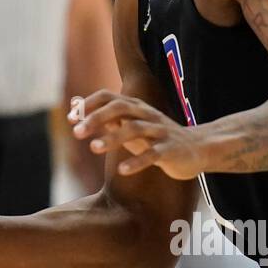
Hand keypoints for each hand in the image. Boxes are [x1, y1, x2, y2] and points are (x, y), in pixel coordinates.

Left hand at [69, 90, 208, 179]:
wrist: (197, 149)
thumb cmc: (156, 138)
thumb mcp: (129, 125)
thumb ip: (104, 117)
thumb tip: (75, 105)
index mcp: (135, 107)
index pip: (109, 97)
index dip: (89, 105)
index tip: (70, 119)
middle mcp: (146, 115)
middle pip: (120, 107)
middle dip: (97, 118)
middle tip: (77, 133)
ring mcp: (160, 131)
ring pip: (135, 129)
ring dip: (113, 138)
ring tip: (93, 148)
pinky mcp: (171, 150)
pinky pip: (153, 154)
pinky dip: (137, 161)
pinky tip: (122, 170)